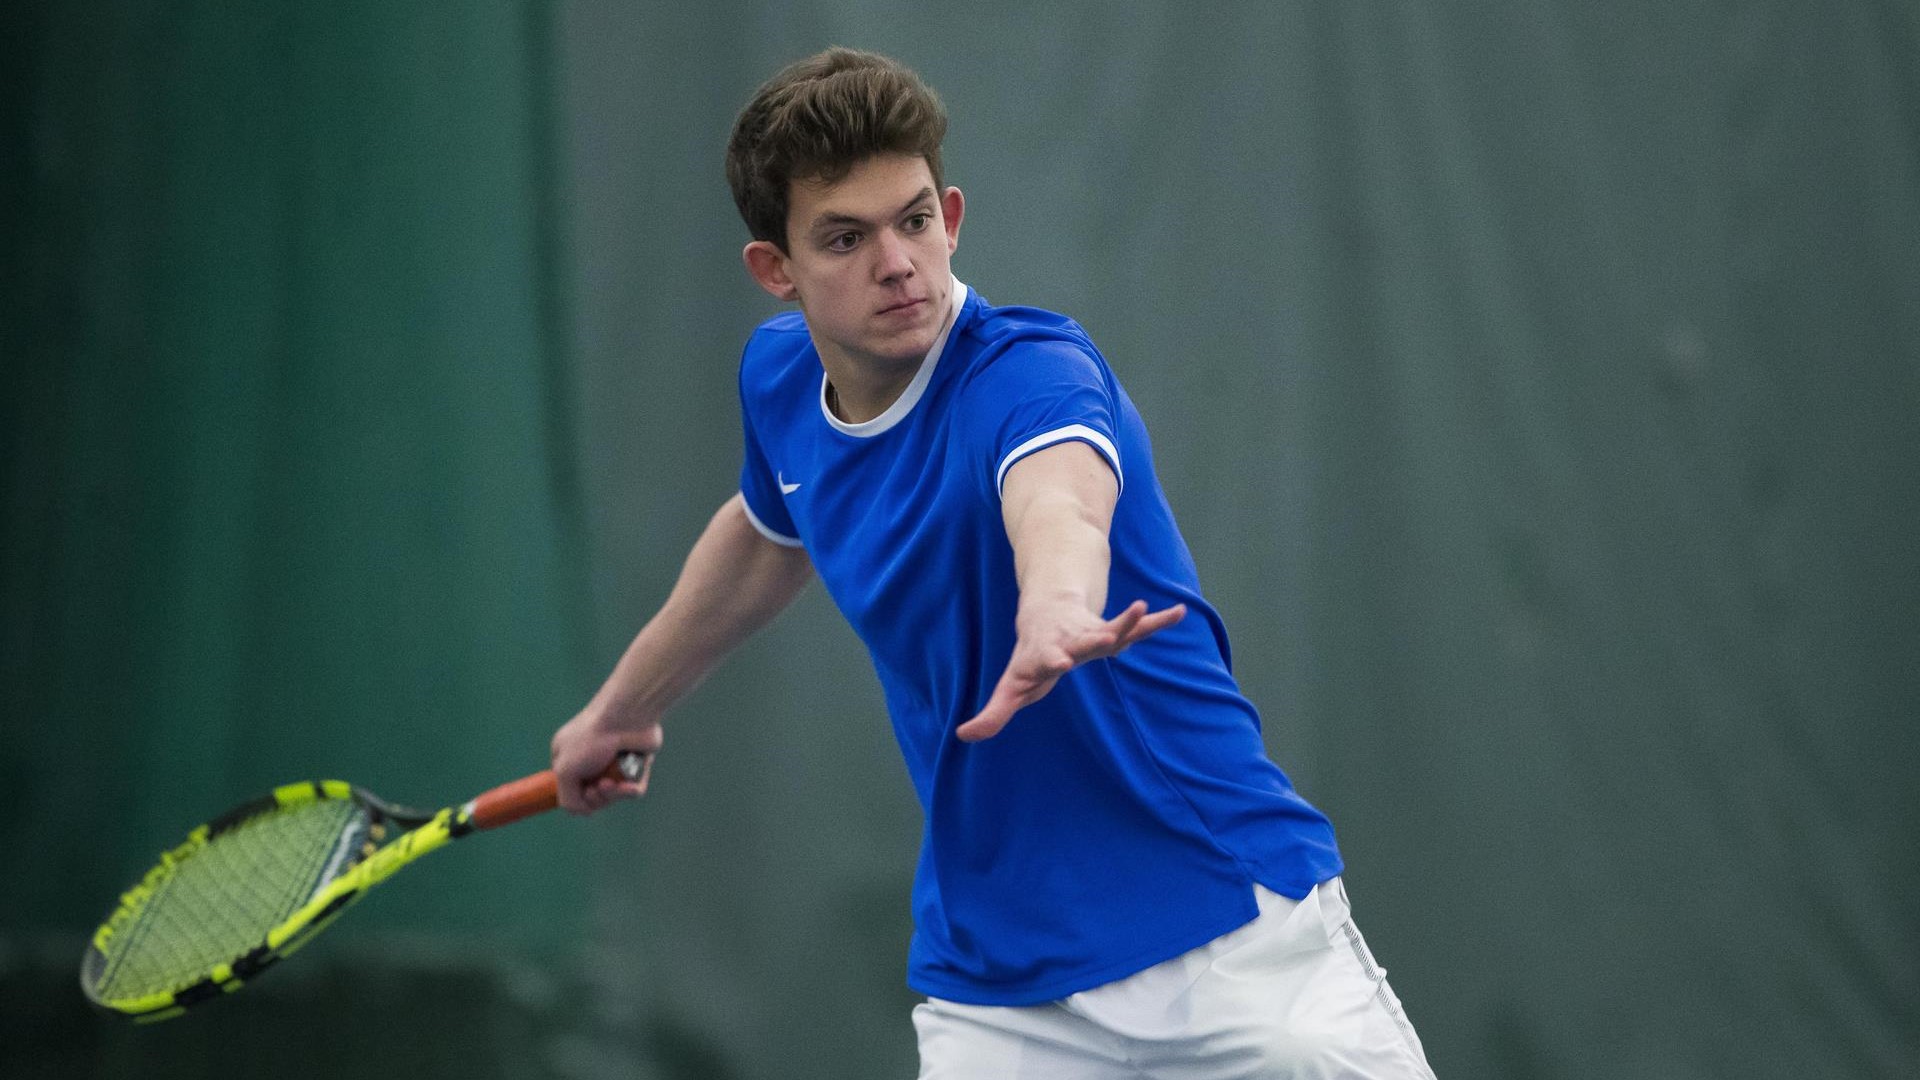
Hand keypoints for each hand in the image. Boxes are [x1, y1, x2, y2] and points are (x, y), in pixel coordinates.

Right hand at [550, 700, 662, 814]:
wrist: (628, 717)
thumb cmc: (592, 739)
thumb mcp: (565, 771)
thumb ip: (568, 799)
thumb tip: (584, 813)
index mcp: (568, 755)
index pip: (570, 788)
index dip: (577, 798)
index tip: (582, 792)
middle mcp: (590, 758)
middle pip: (593, 795)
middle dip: (596, 798)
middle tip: (599, 787)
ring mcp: (614, 760)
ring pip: (614, 794)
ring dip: (613, 795)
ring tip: (613, 784)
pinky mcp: (636, 762)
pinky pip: (633, 788)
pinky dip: (631, 790)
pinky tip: (630, 786)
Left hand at [955, 597, 1185, 741]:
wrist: (1047, 611)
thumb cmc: (1030, 657)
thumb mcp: (1012, 685)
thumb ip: (993, 712)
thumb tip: (964, 735)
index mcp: (1046, 654)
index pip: (1047, 658)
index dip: (1052, 660)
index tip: (1060, 661)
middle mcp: (1071, 641)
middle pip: (1082, 641)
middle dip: (1091, 639)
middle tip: (1103, 637)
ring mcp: (1093, 634)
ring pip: (1112, 628)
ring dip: (1127, 621)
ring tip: (1142, 608)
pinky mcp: (1112, 632)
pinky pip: (1138, 629)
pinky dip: (1158, 622)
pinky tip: (1180, 613)